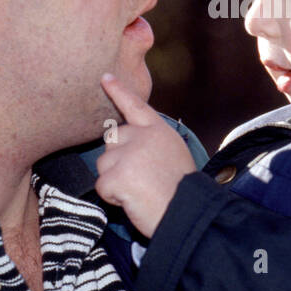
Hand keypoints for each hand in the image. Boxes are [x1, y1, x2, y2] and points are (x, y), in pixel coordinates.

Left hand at [94, 73, 196, 237]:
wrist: (188, 212)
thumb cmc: (182, 190)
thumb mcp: (174, 154)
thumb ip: (152, 143)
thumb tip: (128, 143)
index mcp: (159, 131)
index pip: (135, 106)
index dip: (119, 92)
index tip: (105, 77)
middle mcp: (143, 136)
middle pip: (111, 140)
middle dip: (116, 158)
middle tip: (140, 178)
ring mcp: (129, 154)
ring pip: (104, 164)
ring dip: (114, 180)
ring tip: (140, 190)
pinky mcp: (117, 175)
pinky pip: (101, 185)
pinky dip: (112, 197)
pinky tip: (133, 200)